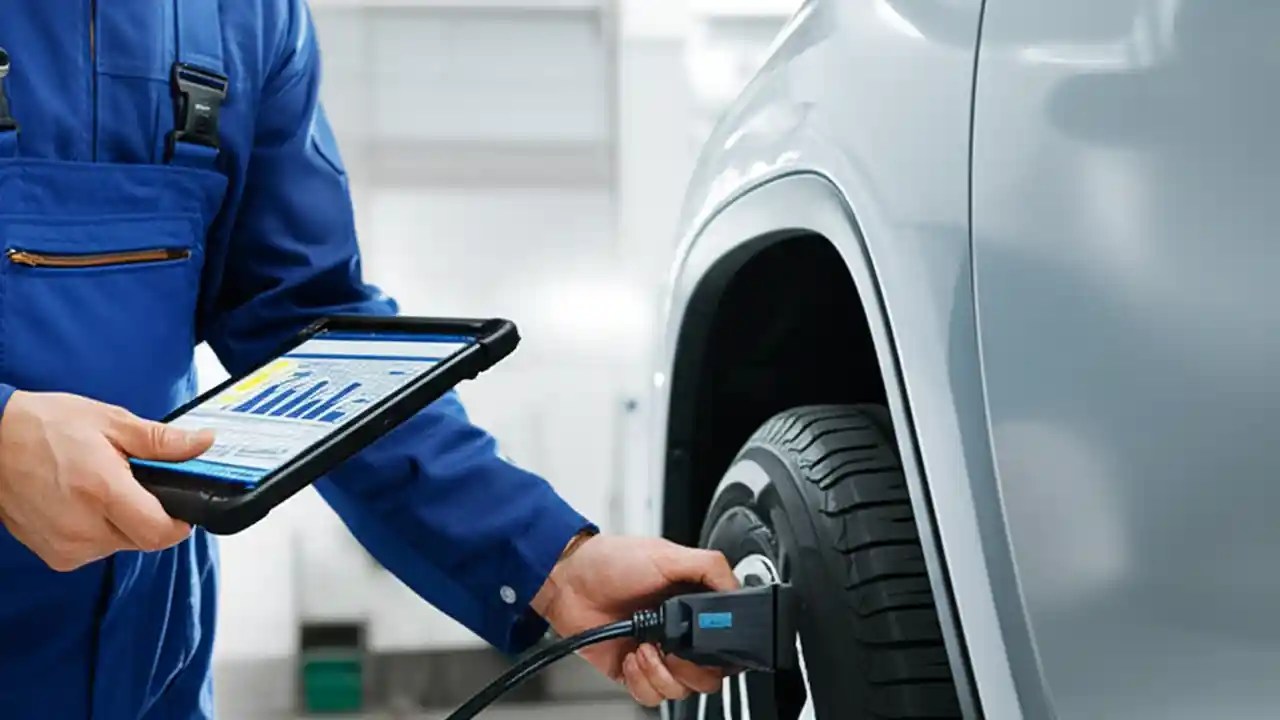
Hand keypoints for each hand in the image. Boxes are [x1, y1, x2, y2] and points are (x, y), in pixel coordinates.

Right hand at [0, 391, 213, 570]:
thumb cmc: (43, 427)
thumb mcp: (111, 423)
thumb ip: (161, 442)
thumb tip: (204, 444)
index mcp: (102, 493)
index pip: (160, 533)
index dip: (179, 522)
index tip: (181, 505)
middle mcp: (83, 528)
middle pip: (143, 539)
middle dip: (149, 515)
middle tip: (133, 483)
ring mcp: (65, 546)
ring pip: (120, 545)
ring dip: (122, 522)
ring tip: (101, 489)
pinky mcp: (53, 555)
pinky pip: (95, 549)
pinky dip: (98, 530)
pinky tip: (82, 503)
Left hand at [531, 534, 738, 706]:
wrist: (568, 582)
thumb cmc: (611, 562)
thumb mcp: (668, 554)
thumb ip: (709, 567)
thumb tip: (738, 586)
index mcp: (693, 606)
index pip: (725, 640)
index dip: (721, 649)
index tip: (704, 641)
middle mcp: (679, 633)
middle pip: (709, 675)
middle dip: (691, 668)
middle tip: (671, 649)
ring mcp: (657, 655)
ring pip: (681, 690)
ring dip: (661, 673)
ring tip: (644, 647)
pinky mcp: (633, 671)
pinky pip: (651, 696)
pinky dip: (642, 681)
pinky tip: (632, 656)